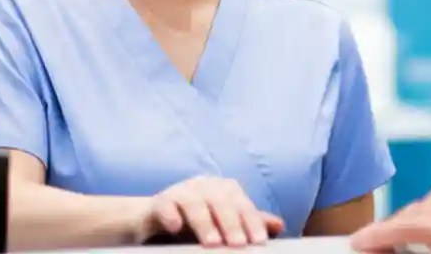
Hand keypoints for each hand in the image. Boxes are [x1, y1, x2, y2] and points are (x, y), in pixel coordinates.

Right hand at [142, 176, 284, 247]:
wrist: (152, 221)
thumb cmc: (195, 224)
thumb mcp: (223, 225)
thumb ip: (247, 224)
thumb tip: (278, 225)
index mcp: (222, 189)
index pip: (240, 203)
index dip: (251, 221)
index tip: (259, 241)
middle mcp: (203, 186)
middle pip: (220, 201)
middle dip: (231, 222)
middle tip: (239, 244)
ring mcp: (179, 191)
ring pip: (194, 203)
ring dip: (204, 223)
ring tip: (213, 243)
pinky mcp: (158, 203)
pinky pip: (164, 206)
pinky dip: (171, 215)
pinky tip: (176, 228)